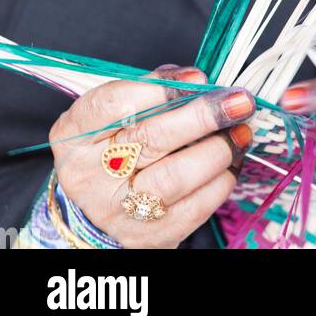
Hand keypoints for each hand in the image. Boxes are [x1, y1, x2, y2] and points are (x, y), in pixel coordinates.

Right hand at [49, 64, 255, 248]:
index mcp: (74, 136)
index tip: (198, 77)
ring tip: (241, 132)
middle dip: (202, 116)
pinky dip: (220, 181)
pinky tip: (231, 162)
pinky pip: (193, 209)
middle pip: (150, 140)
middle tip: (239, 102)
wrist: (97, 209)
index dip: (159, 88)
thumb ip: (150, 90)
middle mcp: (89, 177)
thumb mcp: (114, 113)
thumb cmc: (113, 146)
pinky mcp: (147, 237)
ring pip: (175, 178)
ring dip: (218, 151)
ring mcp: (117, 212)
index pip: (112, 105)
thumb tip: (196, 80)